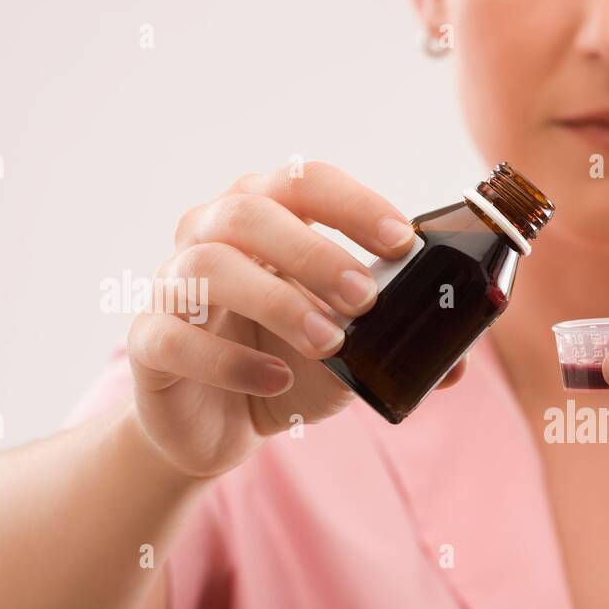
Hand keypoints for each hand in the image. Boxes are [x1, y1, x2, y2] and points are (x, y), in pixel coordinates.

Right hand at [127, 161, 466, 479]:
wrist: (218, 427)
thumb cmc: (284, 365)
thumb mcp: (350, 355)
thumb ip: (399, 345)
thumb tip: (460, 359)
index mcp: (263, 220)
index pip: (301, 181)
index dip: (352, 203)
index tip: (401, 241)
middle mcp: (209, 238)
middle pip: (248, 213)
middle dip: (316, 251)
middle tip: (367, 298)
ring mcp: (171, 287)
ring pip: (208, 267)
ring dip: (279, 302)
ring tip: (330, 342)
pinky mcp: (149, 343)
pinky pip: (173, 337)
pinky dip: (230, 362)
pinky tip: (274, 382)